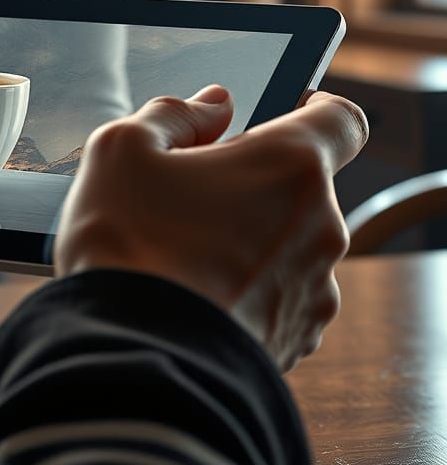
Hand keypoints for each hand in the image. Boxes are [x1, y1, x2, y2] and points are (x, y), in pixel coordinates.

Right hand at [54, 86, 368, 370]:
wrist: (131, 359)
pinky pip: (278, 296)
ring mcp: (314, 289)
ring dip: (248, 237)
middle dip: (250, 182)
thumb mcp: (123, 149)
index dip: (312, 109)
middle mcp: (319, 226)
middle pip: (297, 184)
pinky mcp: (296, 339)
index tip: (282, 113)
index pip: (340, 119)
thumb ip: (175, 113)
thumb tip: (212, 106)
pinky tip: (192, 293)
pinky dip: (245, 288)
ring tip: (180, 254)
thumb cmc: (126, 244)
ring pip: (286, 242)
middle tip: (187, 195)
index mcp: (289, 165)